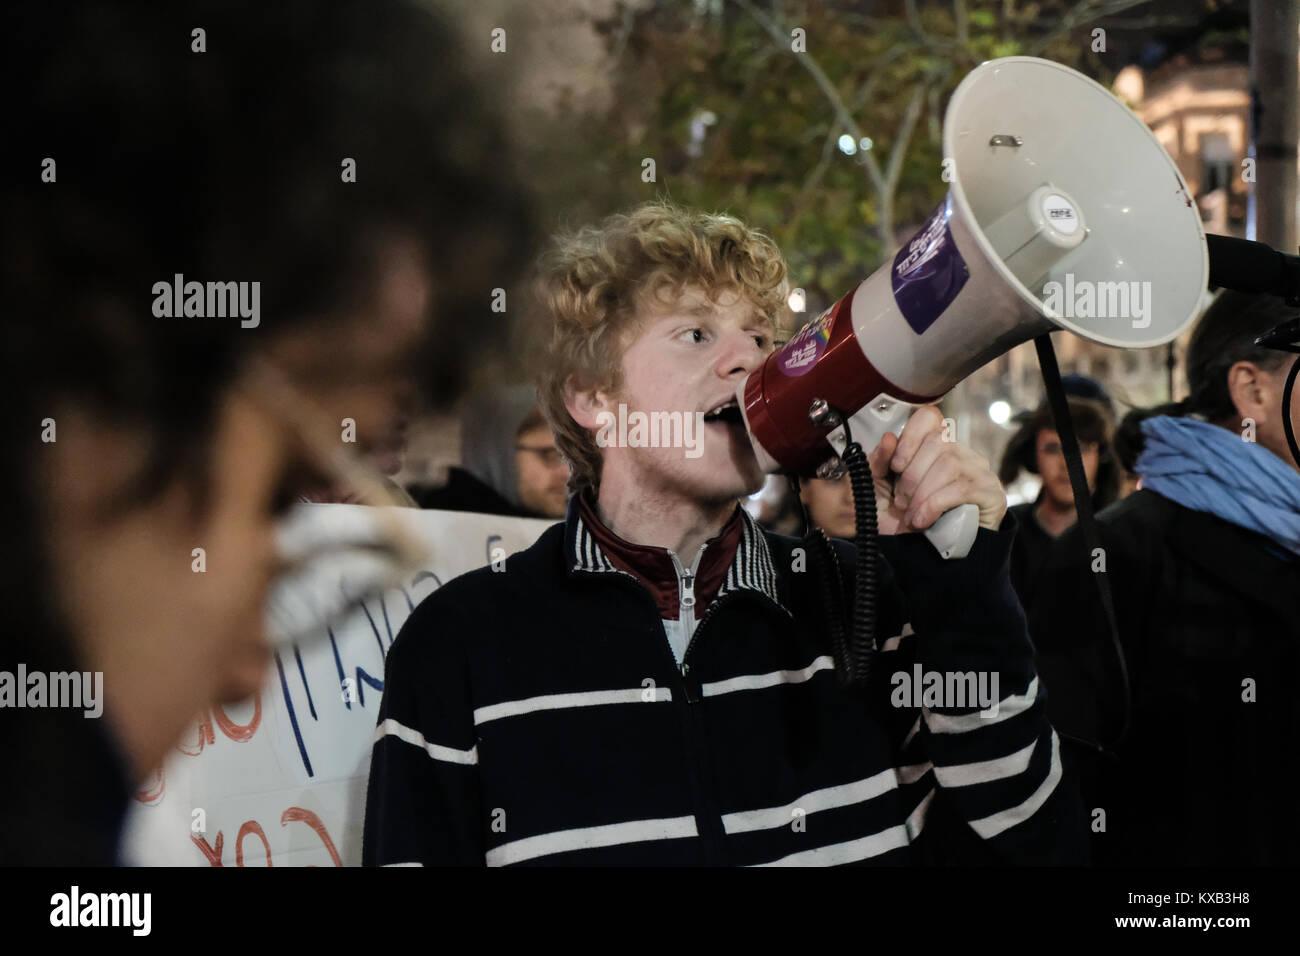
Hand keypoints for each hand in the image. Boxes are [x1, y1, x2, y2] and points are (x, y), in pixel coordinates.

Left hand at [864, 405, 1006, 533]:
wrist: (925, 557)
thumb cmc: (902, 518)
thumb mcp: (880, 489)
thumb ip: (878, 462)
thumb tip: (889, 437)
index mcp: (934, 447)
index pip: (930, 418)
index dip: (910, 436)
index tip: (895, 465)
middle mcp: (961, 453)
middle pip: (938, 442)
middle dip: (911, 476)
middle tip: (900, 502)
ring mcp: (979, 471)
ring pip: (950, 464)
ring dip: (922, 493)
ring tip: (910, 515)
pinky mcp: (991, 493)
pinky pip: (962, 489)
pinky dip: (935, 505)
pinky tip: (923, 520)